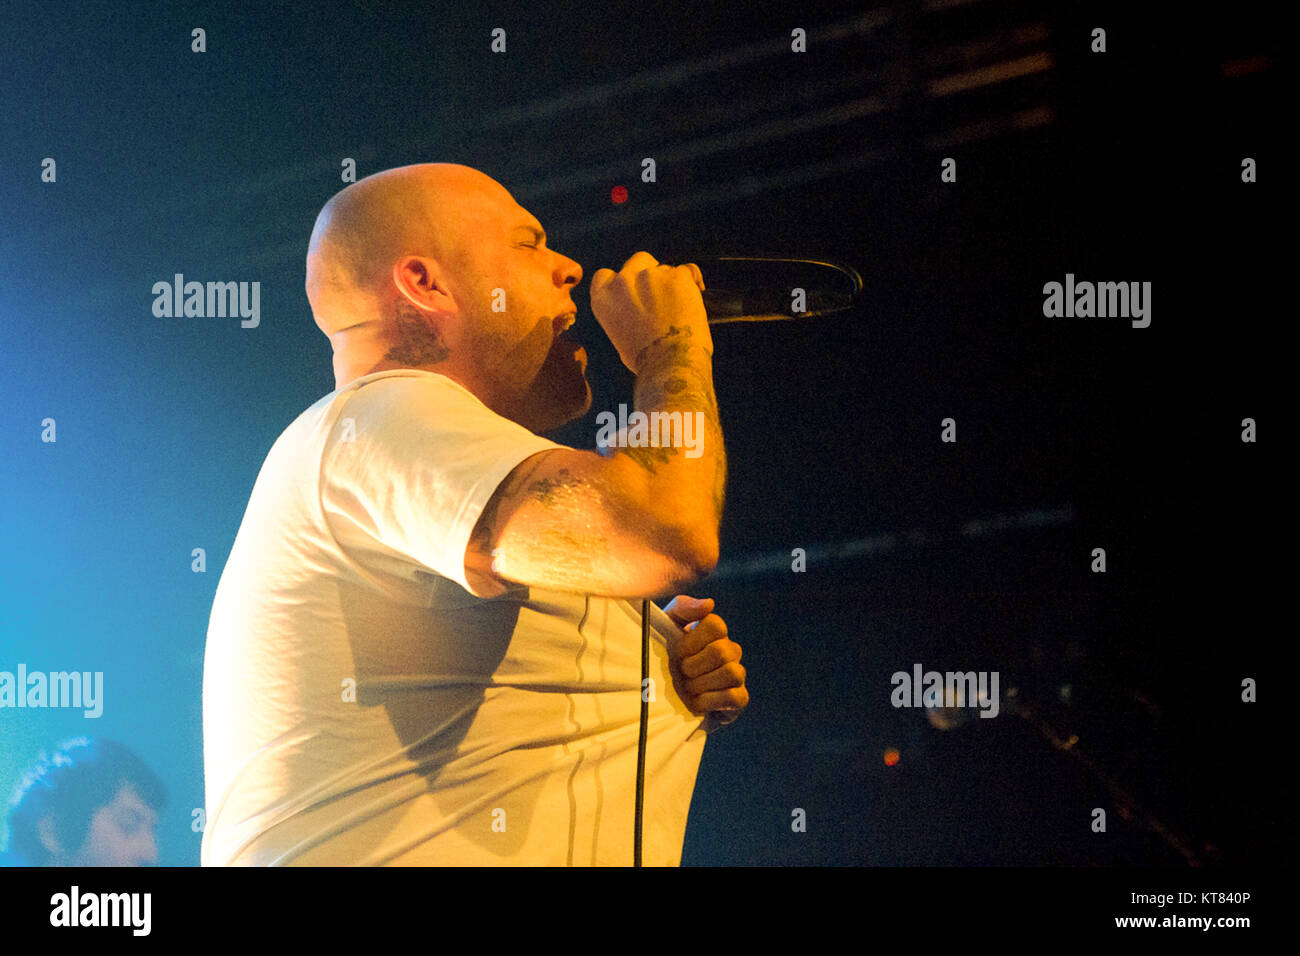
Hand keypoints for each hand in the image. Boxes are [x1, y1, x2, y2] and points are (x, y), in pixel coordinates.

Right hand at [589, 251, 711, 373]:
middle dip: (649, 273)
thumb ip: (623, 312)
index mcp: (603, 297)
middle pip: (638, 262)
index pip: (605, 274)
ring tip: (679, 306)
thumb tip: (635, 308)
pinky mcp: (677, 276)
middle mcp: (623, 281)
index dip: (621, 280)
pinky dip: (692, 281)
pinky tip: (696, 295)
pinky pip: (687, 271)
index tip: (631, 288)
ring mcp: (651, 276)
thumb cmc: (645, 359)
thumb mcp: (619, 335)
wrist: (669, 364)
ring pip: (664, 268)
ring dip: (670, 281)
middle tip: (660, 294)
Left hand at [663, 595, 747, 724]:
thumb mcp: (664, 627)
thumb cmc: (661, 656)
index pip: (716, 626)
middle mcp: (729, 650)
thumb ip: (683, 608)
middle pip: (722, 652)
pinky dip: (711, 701)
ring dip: (702, 684)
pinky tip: (697, 703)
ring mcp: (737, 675)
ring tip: (687, 688)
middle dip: (694, 665)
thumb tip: (709, 604)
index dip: (692, 642)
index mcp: (713, 632)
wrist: (657, 697)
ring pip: (732, 672)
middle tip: (680, 672)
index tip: (676, 651)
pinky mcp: (738, 699)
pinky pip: (736, 696)